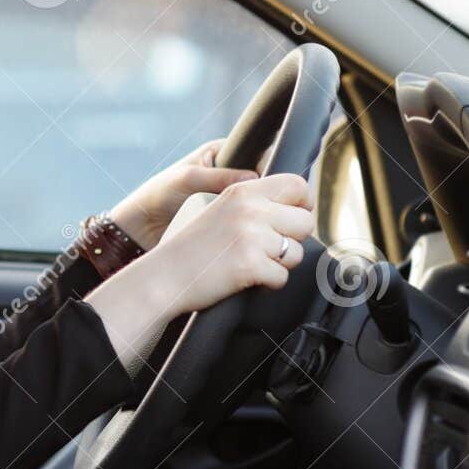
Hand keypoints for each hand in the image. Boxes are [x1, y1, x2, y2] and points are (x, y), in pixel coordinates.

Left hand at [108, 138, 257, 250]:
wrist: (140, 228)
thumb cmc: (157, 195)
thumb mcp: (188, 179)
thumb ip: (219, 177)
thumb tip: (254, 179)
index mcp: (220, 152)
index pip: (256, 154)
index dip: (265, 169)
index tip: (269, 186)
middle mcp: (227, 172)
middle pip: (259, 180)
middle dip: (260, 193)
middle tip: (257, 205)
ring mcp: (228, 197)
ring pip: (254, 202)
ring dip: (253, 210)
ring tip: (249, 219)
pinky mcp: (226, 218)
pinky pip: (244, 219)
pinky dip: (245, 224)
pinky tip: (244, 230)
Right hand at [148, 171, 314, 316]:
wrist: (163, 276)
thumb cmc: (190, 247)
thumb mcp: (218, 208)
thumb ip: (252, 202)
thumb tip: (297, 207)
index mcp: (242, 190)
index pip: (297, 185)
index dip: (301, 205)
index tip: (289, 220)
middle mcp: (250, 209)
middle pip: (305, 222)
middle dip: (291, 239)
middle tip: (265, 248)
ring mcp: (251, 237)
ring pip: (296, 253)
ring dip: (278, 263)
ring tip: (250, 262)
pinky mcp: (251, 265)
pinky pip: (282, 278)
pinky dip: (267, 283)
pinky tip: (244, 277)